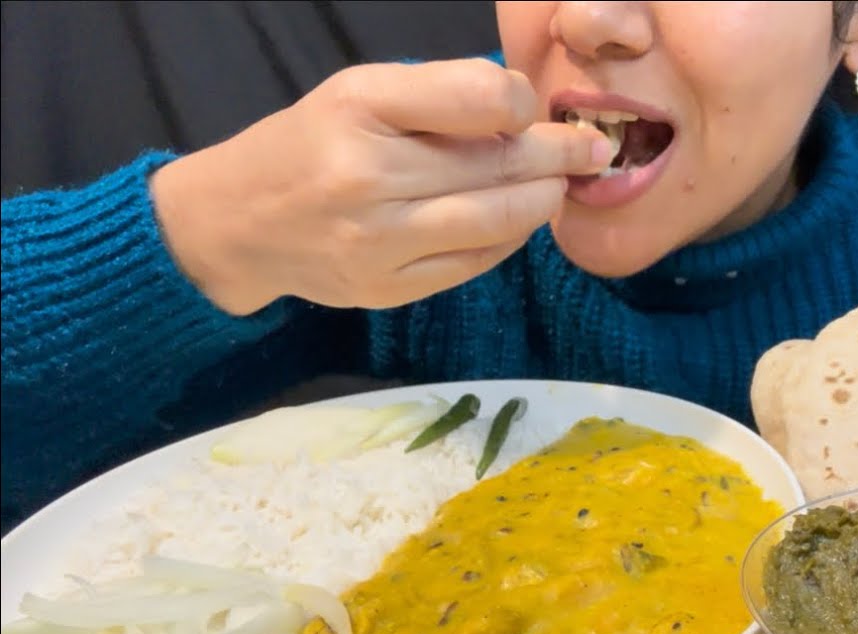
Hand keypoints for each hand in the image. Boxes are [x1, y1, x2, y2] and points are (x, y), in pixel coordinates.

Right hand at [150, 59, 610, 313]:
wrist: (239, 224)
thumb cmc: (312, 144)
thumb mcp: (360, 93)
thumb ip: (439, 94)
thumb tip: (525, 109)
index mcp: (360, 108)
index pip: (476, 98)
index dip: (521, 104)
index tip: (534, 109)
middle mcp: (366, 176)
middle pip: (495, 164)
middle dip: (557, 155)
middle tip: (592, 150)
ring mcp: (377, 242)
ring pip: (495, 219)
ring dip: (543, 200)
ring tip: (563, 184)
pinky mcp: (387, 289)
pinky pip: (474, 263)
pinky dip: (510, 238)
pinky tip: (520, 219)